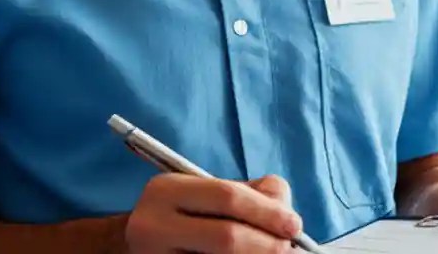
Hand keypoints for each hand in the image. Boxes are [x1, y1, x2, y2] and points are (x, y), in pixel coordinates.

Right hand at [123, 174, 303, 253]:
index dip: (268, 212)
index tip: (295, 225)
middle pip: (227, 237)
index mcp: (166, 190)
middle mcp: (152, 224)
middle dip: (269, 245)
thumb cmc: (187, 219)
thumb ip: (250, 193)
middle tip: (289, 250)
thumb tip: (286, 214)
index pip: (227, 196)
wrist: (142, 249)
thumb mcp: (208, 195)